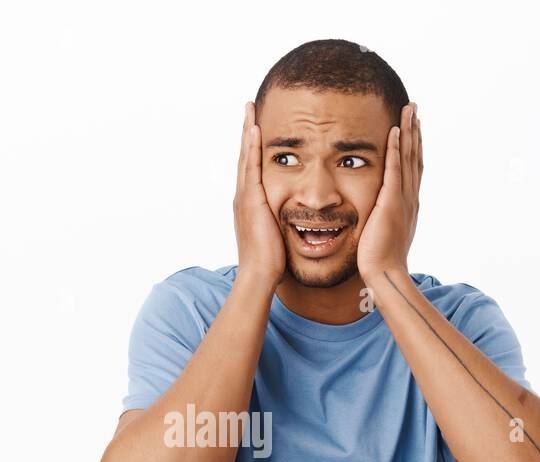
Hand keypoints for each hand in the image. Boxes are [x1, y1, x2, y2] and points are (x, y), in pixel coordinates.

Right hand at [233, 101, 285, 289]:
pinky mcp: (251, 201)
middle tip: (250, 107)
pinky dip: (251, 147)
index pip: (252, 168)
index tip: (256, 126)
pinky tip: (255, 130)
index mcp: (250, 204)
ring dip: (248, 131)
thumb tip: (295, 222)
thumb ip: (281, 223)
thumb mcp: (277, 236)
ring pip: (245, 156)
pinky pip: (251, 168)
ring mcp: (245, 197)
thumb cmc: (271, 263)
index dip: (253, 146)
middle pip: (244, 156)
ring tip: (250, 108)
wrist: (260, 276)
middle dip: (247, 131)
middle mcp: (244, 197)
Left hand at [357, 102, 421, 282]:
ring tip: (409, 110)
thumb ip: (384, 220)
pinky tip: (395, 130)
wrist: (385, 273)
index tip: (414, 127)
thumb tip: (378, 216)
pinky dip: (396, 149)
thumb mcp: (385, 234)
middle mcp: (410, 197)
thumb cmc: (380, 259)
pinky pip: (395, 169)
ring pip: (409, 157)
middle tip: (415, 108)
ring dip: (409, 131)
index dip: (414, 146)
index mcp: (408, 204)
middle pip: (416, 156)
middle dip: (415, 131)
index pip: (413, 168)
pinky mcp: (391, 202)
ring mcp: (403, 198)